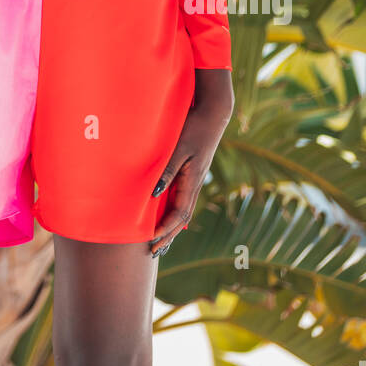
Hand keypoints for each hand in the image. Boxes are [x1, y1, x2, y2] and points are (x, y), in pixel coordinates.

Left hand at [147, 70, 233, 257]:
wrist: (213, 113)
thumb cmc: (194, 128)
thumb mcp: (178, 148)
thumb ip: (166, 170)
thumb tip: (153, 195)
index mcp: (193, 182)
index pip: (179, 214)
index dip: (165, 229)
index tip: (152, 240)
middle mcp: (195, 184)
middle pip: (182, 219)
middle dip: (168, 235)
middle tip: (154, 252)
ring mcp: (195, 179)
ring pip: (184, 210)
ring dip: (172, 227)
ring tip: (160, 242)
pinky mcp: (193, 172)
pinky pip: (183, 199)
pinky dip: (175, 212)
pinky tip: (170, 216)